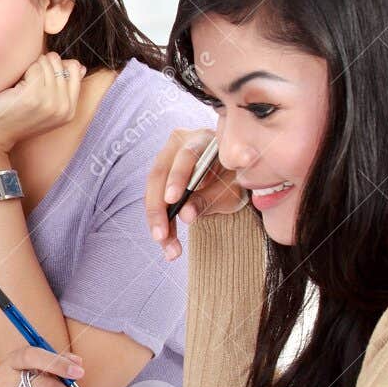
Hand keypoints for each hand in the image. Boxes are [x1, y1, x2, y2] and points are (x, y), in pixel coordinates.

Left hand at [0, 51, 85, 154]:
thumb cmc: (11, 117)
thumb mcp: (44, 106)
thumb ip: (62, 88)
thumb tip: (78, 65)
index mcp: (70, 110)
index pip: (74, 68)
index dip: (53, 67)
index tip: (37, 81)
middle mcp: (64, 107)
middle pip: (59, 62)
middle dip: (40, 65)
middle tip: (24, 85)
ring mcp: (50, 102)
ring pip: (47, 62)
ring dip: (29, 67)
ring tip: (18, 87)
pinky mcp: (33, 96)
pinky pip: (33, 66)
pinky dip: (21, 71)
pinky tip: (12, 89)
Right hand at [144, 127, 246, 260]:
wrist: (233, 178)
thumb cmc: (235, 179)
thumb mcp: (230, 190)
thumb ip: (209, 199)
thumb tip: (185, 215)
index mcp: (202, 139)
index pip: (187, 156)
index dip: (177, 178)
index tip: (173, 200)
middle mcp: (178, 144)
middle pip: (159, 175)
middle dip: (158, 209)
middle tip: (162, 236)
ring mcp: (166, 160)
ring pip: (152, 190)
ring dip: (156, 221)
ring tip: (167, 247)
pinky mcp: (160, 178)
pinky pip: (154, 199)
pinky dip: (159, 222)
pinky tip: (166, 242)